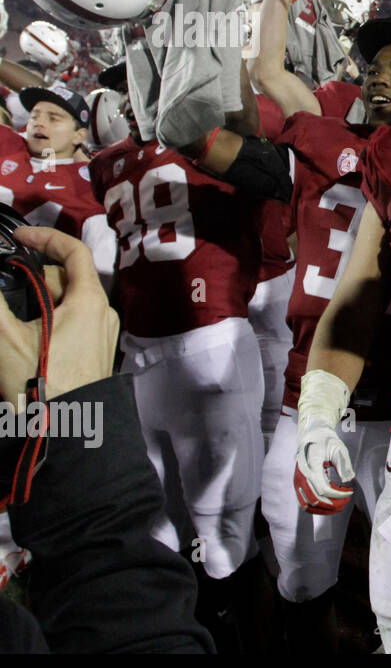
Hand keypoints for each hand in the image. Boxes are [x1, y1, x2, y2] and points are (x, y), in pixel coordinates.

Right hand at [0, 227, 118, 407]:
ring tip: (12, 324)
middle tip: (6, 295)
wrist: (69, 430)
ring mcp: (102, 333)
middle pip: (65, 279)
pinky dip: (47, 320)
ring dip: (38, 303)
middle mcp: (103, 312)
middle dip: (32, 280)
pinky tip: (26, 340)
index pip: (74, 251)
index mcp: (89, 300)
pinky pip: (71, 323)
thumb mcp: (5, 338)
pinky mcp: (95, 352)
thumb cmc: (42, 383)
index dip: (45, 237)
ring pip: (66, 303)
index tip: (18, 237)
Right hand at [294, 416, 354, 513]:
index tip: (350, 492)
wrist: (312, 435)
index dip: (337, 495)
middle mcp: (301, 475)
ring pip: (307, 505)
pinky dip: (317, 505)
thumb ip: (344, 465)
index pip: (323, 489)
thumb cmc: (326, 441)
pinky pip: (304, 502)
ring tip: (339, 503)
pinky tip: (331, 500)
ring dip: (324, 508)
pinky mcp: (298, 484)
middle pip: (315, 500)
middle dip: (333, 504)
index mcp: (311, 466)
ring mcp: (297, 481)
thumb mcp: (339, 449)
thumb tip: (349, 480)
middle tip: (346, 500)